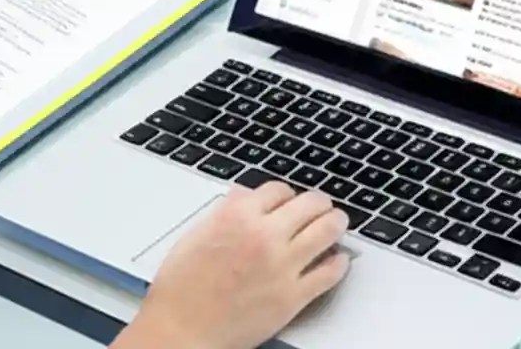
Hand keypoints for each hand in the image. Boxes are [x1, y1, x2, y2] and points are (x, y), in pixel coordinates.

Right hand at [112, 184, 349, 348]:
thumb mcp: (195, 236)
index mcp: (235, 216)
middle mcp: (263, 235)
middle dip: (317, 203)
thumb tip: (244, 198)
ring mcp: (282, 265)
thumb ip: (224, 213)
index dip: (285, 194)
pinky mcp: (293, 296)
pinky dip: (338, 262)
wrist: (183, 331)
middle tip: (321, 207)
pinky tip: (337, 260)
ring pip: (327, 230)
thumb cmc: (181, 289)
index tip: (288, 200)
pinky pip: (330, 272)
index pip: (278, 189)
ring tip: (336, 224)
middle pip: (310, 203)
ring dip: (335, 223)